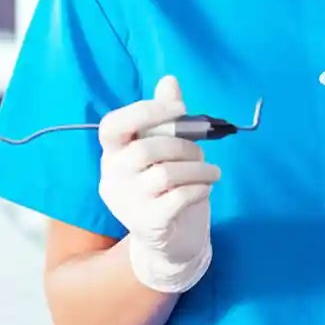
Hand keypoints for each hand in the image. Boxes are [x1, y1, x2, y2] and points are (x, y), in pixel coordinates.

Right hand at [97, 76, 219, 293]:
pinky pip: (178, 198)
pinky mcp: (148, 224)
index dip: (146, 112)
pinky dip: (198, 188)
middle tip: (202, 151)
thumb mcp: (164, 152)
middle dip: (183, 145)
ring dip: (198, 168)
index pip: (112, 126)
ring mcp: (127, 203)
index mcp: (112, 154)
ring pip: (165, 174)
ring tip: (213, 172)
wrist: (168, 243)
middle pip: (145, 150)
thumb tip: (170, 81)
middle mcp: (112, 177)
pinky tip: (206, 188)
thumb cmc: (165, 189)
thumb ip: (165, 118)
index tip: (180, 109)